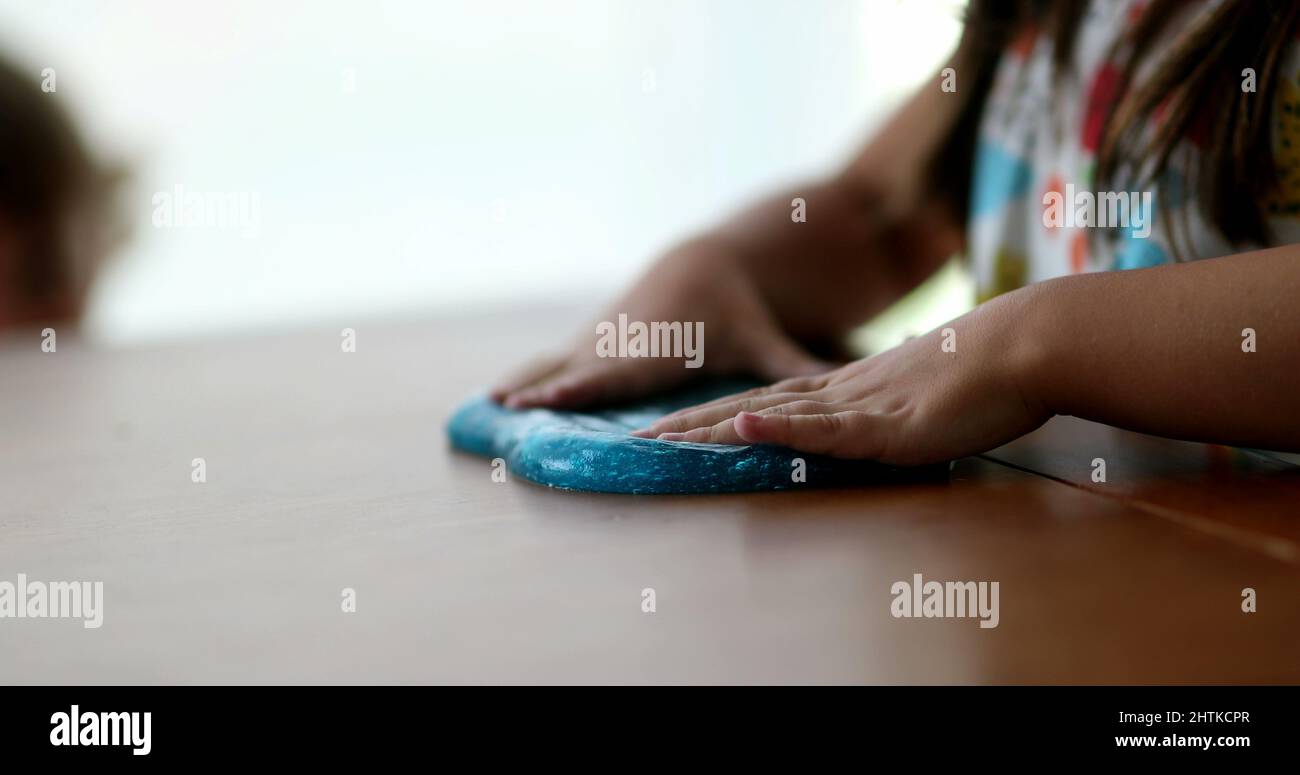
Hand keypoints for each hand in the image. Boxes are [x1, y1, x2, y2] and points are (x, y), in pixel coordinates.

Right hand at [490, 241, 832, 408]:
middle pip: (583, 369)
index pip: (618, 373)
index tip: (557, 396)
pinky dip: (527, 375)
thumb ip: (795, 366)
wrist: (698, 265)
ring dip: (528, 380)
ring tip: (494, 400)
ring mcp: (604, 338)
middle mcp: (626, 342)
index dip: (586, 386)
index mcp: (661, 347)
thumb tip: (839, 383)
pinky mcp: (595, 337)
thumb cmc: (733, 311)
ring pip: (560, 361)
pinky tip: (496, 396)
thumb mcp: (761, 338)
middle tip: (515, 402)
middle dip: (550, 386)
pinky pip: (554, 358)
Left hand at [632, 288, 1051, 464]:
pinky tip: (740, 427)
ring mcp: (857, 405)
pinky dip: (780, 429)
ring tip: (658, 440)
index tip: (673, 428)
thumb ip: (895, 415)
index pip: (766, 402)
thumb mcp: (924, 402)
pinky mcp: (883, 422)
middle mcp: (838, 393)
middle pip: (749, 407)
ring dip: (712, 429)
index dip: (717, 416)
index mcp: (846, 390)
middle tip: (637, 440)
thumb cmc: (986, 375)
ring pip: (769, 416)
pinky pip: (822, 427)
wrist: (1026, 344)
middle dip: (691, 425)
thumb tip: (884, 426)